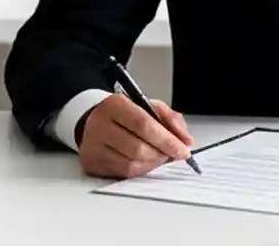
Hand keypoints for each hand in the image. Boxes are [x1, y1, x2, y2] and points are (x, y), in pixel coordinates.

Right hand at [77, 94, 194, 178]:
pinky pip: (123, 174)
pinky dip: (141, 170)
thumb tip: (186, 141)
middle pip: (138, 148)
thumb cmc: (124, 114)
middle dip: (162, 154)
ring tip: (160, 157)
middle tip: (173, 154)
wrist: (92, 121)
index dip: (167, 140)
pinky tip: (147, 163)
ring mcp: (94, 146)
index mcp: (114, 105)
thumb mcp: (147, 106)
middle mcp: (100, 125)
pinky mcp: (92, 163)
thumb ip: (170, 119)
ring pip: (131, 164)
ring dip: (153, 164)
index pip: (143, 124)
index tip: (183, 150)